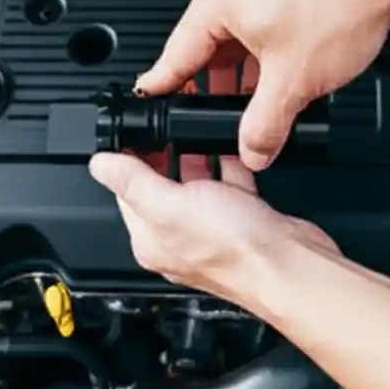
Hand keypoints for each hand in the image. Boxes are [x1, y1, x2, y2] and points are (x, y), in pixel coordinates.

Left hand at [88, 151, 336, 303]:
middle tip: (167, 124)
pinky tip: (233, 148)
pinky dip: (230, 165)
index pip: (126, 193)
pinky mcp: (244, 220)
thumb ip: (132, 181)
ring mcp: (213, 229)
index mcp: (152, 240)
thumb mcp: (169, 204)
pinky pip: (230, 185)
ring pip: (197, 184)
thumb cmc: (235, 249)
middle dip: (163, 154)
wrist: (290, 264)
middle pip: (162, 186)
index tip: (134, 131)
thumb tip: (99, 164)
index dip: (128, 160)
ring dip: (197, 157)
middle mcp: (180, 238)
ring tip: (197, 130)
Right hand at [135, 0, 389, 169]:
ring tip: (259, 105)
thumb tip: (252, 149)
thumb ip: (265, 126)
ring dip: (245, 74)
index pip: (175, 57)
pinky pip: (258, 27)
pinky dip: (264, 55)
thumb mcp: (294, 82)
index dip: (163, 90)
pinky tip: (283, 78)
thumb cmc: (343, 0)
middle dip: (215, 89)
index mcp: (216, 1)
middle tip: (217, 122)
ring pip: (235, 40)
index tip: (149, 108)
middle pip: (205, 50)